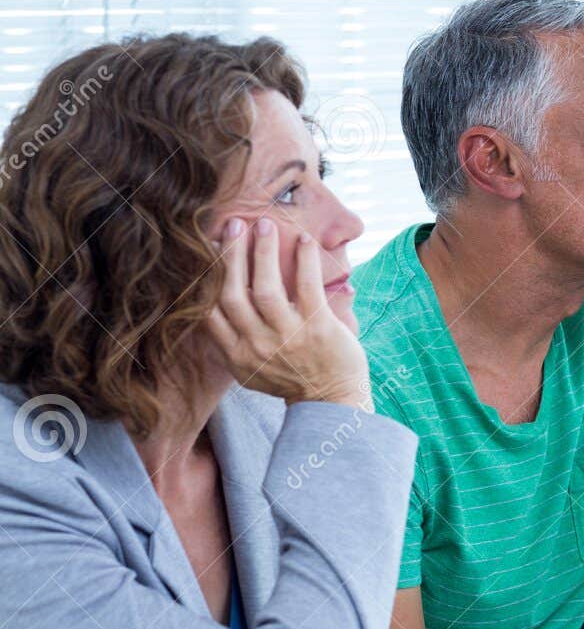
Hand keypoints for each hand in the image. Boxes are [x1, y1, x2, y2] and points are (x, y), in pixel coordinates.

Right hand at [205, 219, 371, 408]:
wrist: (333, 404)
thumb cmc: (294, 380)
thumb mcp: (253, 368)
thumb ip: (237, 338)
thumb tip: (225, 299)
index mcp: (236, 354)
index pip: (209, 311)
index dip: (205, 276)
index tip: (205, 248)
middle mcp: (257, 346)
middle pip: (232, 294)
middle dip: (229, 256)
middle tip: (233, 225)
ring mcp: (287, 337)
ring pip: (265, 288)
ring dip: (262, 252)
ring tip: (264, 225)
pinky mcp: (317, 329)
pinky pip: (306, 287)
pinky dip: (304, 261)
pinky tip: (305, 240)